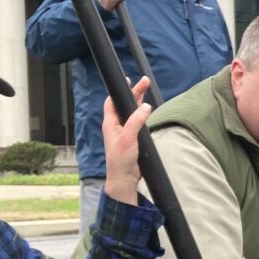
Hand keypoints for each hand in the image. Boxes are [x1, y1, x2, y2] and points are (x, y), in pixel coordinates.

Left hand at [99, 78, 153, 208]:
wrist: (124, 179)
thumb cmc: (120, 160)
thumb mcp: (128, 138)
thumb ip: (136, 121)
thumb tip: (146, 106)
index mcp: (110, 124)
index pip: (112, 102)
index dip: (119, 91)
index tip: (128, 80)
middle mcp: (117, 126)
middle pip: (124, 105)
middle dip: (134, 93)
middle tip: (145, 82)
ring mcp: (125, 133)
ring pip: (132, 113)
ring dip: (139, 103)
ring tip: (146, 91)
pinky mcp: (133, 139)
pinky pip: (138, 123)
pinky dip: (143, 115)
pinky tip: (148, 111)